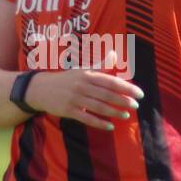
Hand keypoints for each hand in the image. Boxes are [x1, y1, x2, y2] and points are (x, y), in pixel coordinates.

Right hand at [25, 68, 143, 130]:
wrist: (41, 89)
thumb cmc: (67, 79)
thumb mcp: (82, 70)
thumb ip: (101, 65)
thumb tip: (114, 54)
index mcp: (87, 75)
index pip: (111, 81)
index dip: (126, 87)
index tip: (139, 93)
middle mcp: (82, 86)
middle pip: (106, 94)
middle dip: (123, 100)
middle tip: (136, 105)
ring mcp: (75, 99)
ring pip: (98, 107)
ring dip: (114, 112)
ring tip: (126, 116)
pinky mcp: (69, 111)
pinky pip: (87, 118)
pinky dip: (99, 123)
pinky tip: (110, 126)